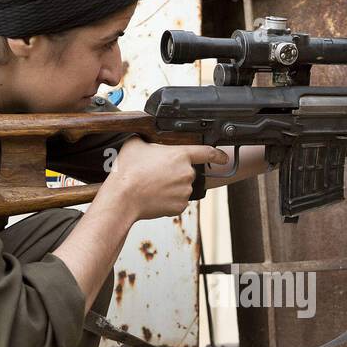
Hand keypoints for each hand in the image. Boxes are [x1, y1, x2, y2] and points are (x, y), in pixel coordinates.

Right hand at [97, 136, 228, 221]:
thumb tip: (147, 139)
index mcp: (180, 155)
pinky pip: (177, 201)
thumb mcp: (136, 144)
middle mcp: (187, 173)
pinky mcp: (179, 206)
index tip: (223, 157)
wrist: (123, 198)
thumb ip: (149, 139)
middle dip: (175, 172)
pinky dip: (168, 199)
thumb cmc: (128, 172)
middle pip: (187, 171)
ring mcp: (184, 191)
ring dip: (171, 186)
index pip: (206, 152)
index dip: (217, 154)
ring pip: (182, 187)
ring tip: (151, 185)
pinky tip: (154, 196)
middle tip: (156, 173)